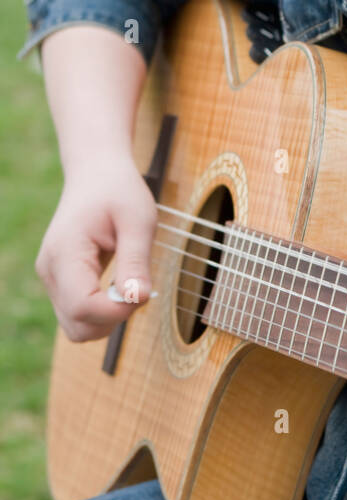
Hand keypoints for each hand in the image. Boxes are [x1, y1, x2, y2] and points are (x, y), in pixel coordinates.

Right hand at [34, 157, 156, 341]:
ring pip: (76, 327)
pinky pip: (78, 314)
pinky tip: (118, 283)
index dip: (116, 311)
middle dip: (113, 318)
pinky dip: (102, 310)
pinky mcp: (59, 282)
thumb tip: (139, 298)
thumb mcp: (138, 219)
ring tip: (128, 282)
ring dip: (108, 317)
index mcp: (65, 252)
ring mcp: (51, 278)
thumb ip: (136, 260)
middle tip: (138, 285)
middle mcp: (50, 270)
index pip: (82, 307)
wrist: (95, 173)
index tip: (143, 291)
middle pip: (77, 326)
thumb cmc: (119, 191)